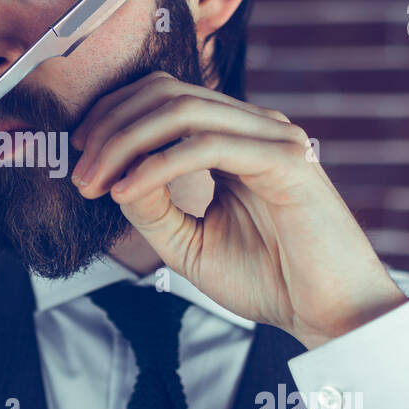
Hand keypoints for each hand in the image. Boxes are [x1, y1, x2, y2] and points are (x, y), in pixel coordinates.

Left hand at [69, 72, 405, 348]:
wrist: (330, 315)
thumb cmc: (269, 280)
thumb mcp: (188, 242)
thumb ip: (151, 207)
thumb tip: (112, 176)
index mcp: (235, 137)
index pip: (163, 96)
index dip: (112, 117)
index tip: (77, 158)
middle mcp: (255, 127)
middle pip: (165, 92)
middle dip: (110, 127)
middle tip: (78, 172)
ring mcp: (273, 138)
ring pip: (182, 110)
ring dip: (125, 142)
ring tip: (94, 183)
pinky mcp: (286, 162)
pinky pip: (207, 145)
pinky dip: (158, 166)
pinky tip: (126, 191)